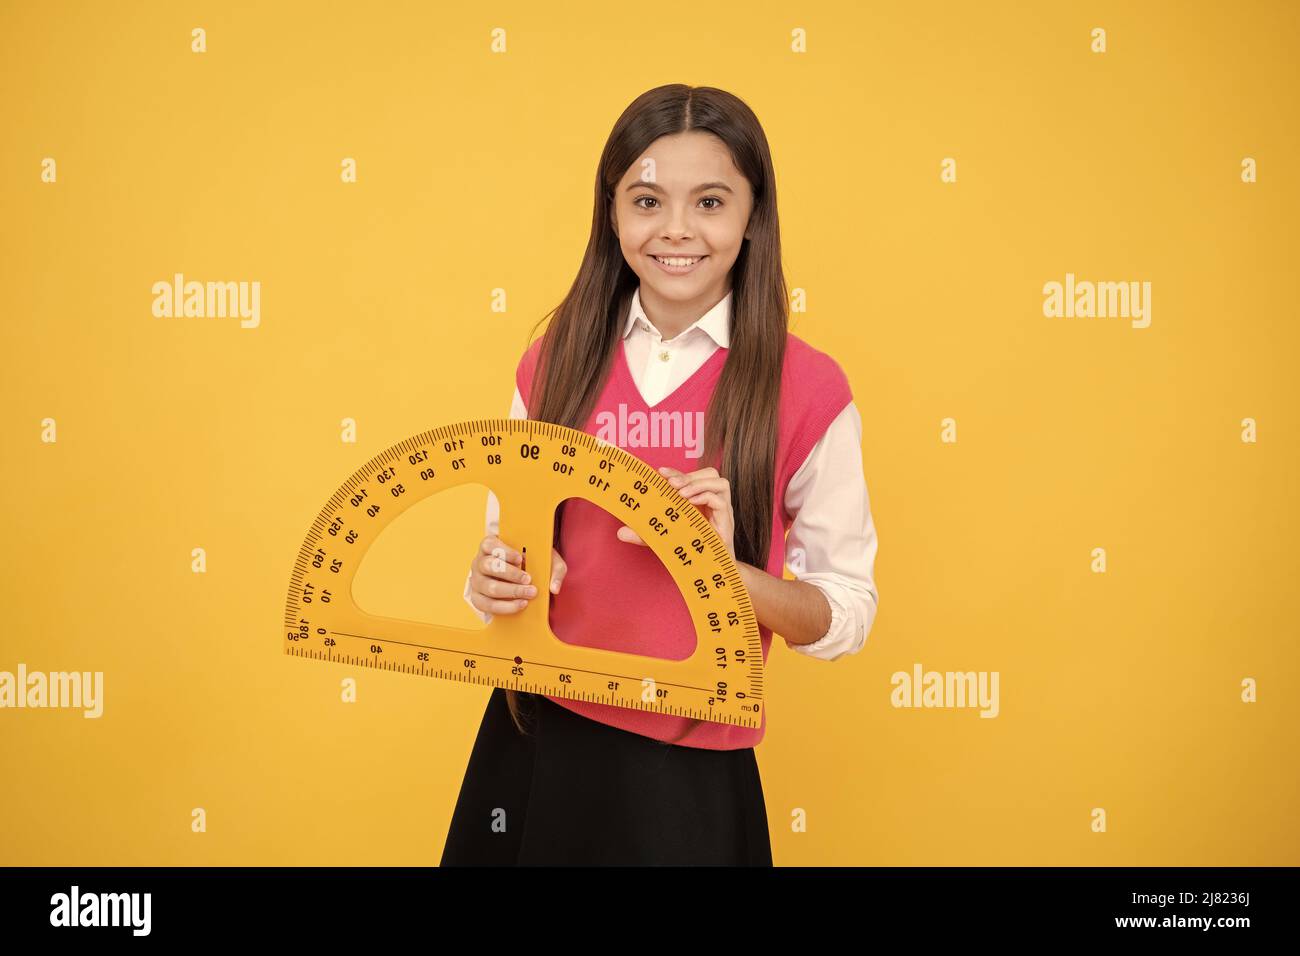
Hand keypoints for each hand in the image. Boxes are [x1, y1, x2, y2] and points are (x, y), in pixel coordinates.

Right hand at [468, 535, 567, 614]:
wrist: (519, 578)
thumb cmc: (530, 564)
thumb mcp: (545, 559)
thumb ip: (555, 569)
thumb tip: (554, 588)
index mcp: (489, 546)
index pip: (488, 544)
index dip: (503, 551)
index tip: (520, 558)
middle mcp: (479, 562)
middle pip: (488, 566)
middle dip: (510, 574)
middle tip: (528, 579)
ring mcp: (476, 580)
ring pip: (488, 586)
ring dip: (511, 591)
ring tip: (528, 594)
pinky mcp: (478, 597)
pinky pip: (487, 605)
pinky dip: (505, 607)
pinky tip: (520, 604)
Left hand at [617, 465, 734, 558]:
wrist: (711, 573)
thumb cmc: (691, 553)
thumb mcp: (663, 540)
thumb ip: (644, 535)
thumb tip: (620, 532)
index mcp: (700, 501)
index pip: (692, 477)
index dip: (678, 472)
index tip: (659, 472)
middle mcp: (714, 503)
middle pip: (710, 473)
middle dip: (688, 475)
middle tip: (670, 484)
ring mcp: (722, 512)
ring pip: (721, 482)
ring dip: (699, 483)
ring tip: (680, 494)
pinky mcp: (727, 523)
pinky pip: (721, 500)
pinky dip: (706, 497)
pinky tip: (690, 504)